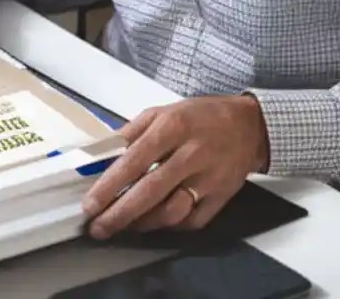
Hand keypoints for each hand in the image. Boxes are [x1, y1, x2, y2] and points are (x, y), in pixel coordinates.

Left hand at [82, 96, 269, 239]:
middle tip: (98, 228)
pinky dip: (169, 226)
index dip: (109, 186)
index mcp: (173, 128)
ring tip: (123, 224)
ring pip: (172, 212)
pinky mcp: (222, 197)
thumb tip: (100, 155)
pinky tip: (153, 222)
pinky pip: (192, 221)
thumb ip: (130, 133)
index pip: (134, 161)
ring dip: (143, 223)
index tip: (90, 205)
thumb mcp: (161, 112)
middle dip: (120, 214)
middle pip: (151, 192)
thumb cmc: (200, 117)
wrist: (249, 126)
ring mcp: (209, 179)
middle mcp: (192, 155)